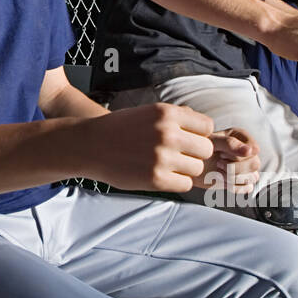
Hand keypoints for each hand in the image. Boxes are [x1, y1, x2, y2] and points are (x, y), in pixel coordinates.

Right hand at [78, 103, 213, 193]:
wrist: (90, 145)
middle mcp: (167, 133)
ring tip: (167, 166)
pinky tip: (162, 176)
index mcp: (166, 113)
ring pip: (197, 168)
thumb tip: (206, 128)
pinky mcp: (156, 178)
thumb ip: (176, 118)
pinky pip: (185, 184)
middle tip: (178, 156)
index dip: (198, 135)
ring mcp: (162, 157)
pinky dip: (177, 182)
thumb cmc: (121, 128)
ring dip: (186, 169)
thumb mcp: (148, 112)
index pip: (206, 127)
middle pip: (206, 149)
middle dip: (195, 154)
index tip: (186, 140)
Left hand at [195, 127, 260, 191]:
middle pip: (255, 164)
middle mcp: (246, 151)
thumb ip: (230, 143)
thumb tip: (250, 150)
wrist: (189, 163)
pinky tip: (222, 179)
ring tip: (218, 171)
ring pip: (252, 177)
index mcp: (241, 137)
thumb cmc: (198, 148)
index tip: (222, 153)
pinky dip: (233, 187)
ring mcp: (245, 166)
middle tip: (219, 163)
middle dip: (234, 167)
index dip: (238, 155)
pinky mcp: (241, 180)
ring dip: (233, 177)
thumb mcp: (211, 141)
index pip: (253, 149)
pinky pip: (247, 188)